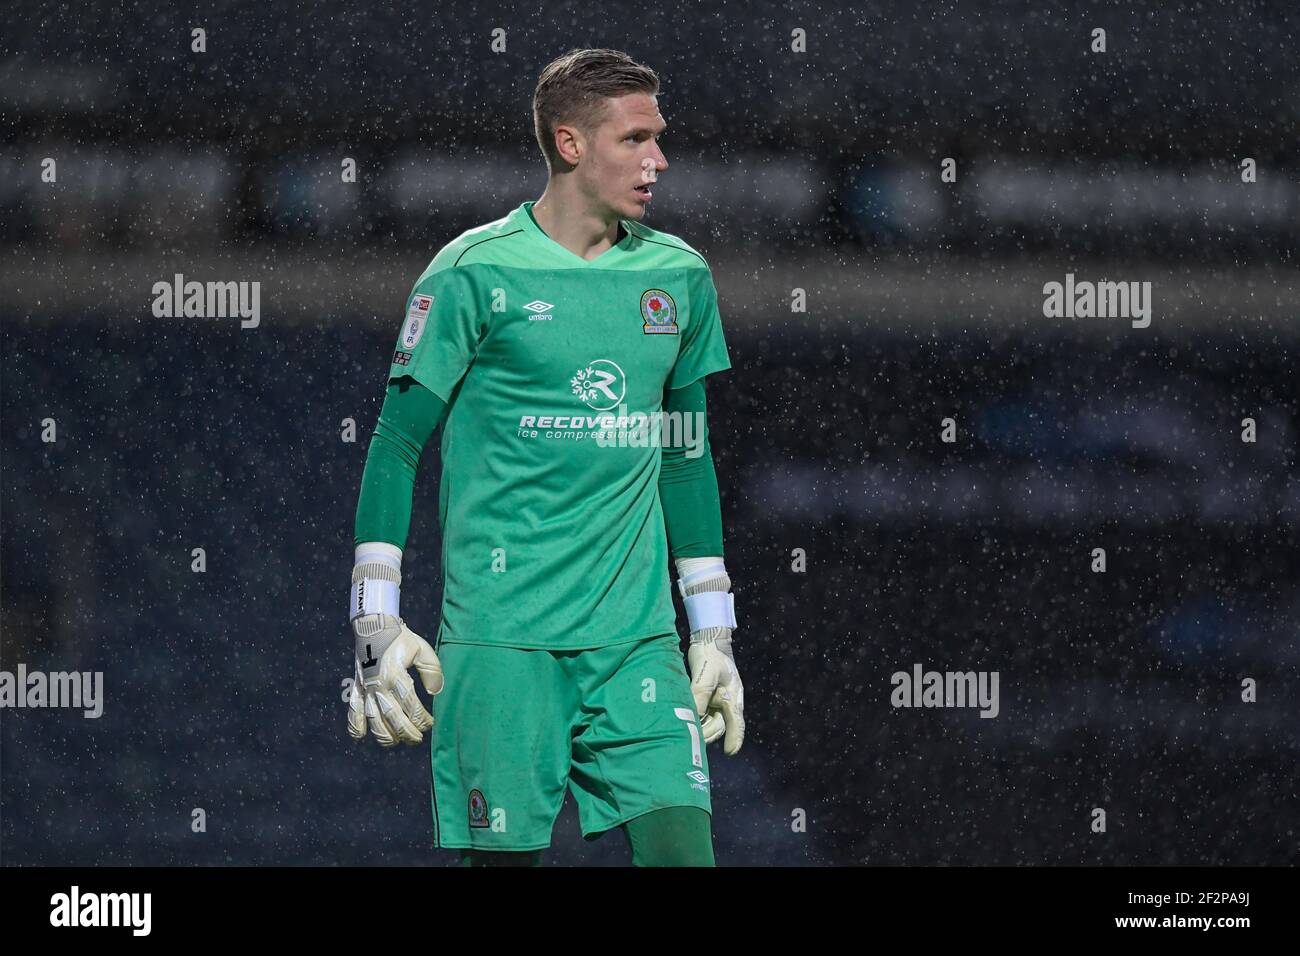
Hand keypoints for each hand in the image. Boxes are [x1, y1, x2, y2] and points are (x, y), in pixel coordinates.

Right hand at [347, 613, 443, 746]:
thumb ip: (432, 670)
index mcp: (396, 674)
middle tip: (418, 739)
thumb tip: (436, 691)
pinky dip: (354, 725)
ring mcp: (366, 687)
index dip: (421, 718)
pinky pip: (353, 710)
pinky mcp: (357, 687)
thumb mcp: (422, 650)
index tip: (430, 723)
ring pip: (373, 718)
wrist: (374, 627)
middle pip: (392, 716)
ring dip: (384, 734)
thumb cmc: (401, 639)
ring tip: (396, 742)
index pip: (410, 704)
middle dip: (406, 731)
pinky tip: (360, 737)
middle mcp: (379, 684)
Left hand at [688, 631, 744, 754]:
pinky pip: (702, 715)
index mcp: (733, 698)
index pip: (736, 723)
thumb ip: (700, 696)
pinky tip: (684, 720)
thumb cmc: (711, 656)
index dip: (734, 738)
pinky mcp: (707, 700)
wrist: (708, 642)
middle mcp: (727, 703)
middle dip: (707, 734)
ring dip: (700, 728)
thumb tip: (692, 716)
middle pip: (718, 726)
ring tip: (686, 732)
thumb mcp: (706, 675)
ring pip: (709, 723)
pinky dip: (695, 719)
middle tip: (693, 740)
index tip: (729, 752)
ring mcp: (717, 702)